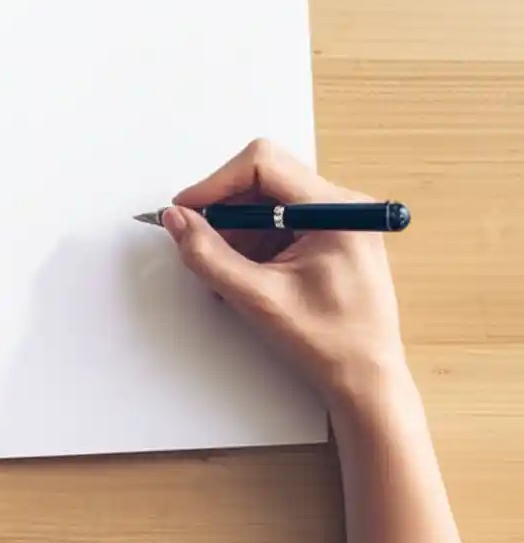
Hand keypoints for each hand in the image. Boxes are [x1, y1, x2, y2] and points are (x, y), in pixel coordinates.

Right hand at [163, 139, 405, 404]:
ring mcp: (338, 219)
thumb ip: (209, 255)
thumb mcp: (257, 298)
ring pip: (267, 201)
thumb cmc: (329, 343)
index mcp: (336, 210)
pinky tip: (249, 277)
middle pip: (263, 179)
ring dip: (237, 232)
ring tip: (232, 274)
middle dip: (226, 211)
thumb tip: (177, 220)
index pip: (263, 164)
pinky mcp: (329, 236)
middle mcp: (342, 205)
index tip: (187, 210)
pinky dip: (253, 244)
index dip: (216, 183)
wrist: (365, 378)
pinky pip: (279, 222)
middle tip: (201, 244)